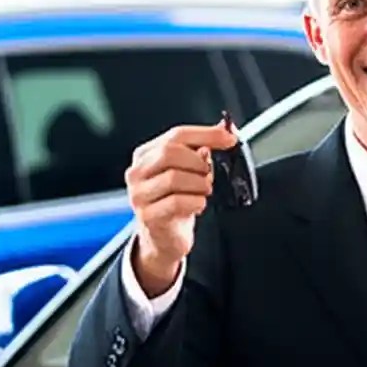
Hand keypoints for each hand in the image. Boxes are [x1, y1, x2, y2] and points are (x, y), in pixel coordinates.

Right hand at [125, 121, 236, 296]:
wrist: (165, 237)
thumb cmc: (177, 200)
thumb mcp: (189, 172)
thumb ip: (204, 149)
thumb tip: (226, 130)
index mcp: (146, 154)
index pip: (176, 135)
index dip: (206, 135)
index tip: (230, 139)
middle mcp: (137, 172)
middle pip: (170, 153)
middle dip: (199, 163)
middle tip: (209, 175)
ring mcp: (139, 195)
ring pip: (174, 178)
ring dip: (199, 184)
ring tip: (204, 191)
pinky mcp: (148, 216)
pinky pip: (176, 203)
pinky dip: (196, 202)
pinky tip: (199, 205)